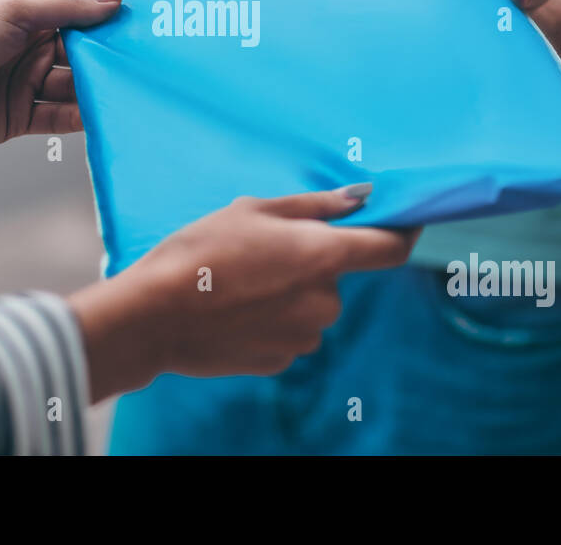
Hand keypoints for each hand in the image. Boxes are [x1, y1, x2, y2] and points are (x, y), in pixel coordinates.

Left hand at [0, 0, 127, 146]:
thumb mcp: (17, 10)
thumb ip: (69, 7)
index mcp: (31, 17)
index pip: (79, 20)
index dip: (105, 25)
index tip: (140, 29)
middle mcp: (31, 50)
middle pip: (82, 57)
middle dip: (108, 61)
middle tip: (142, 65)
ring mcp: (26, 85)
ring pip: (74, 90)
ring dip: (97, 92)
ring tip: (128, 93)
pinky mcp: (19, 118)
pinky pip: (59, 119)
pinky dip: (81, 119)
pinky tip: (102, 116)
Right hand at [68, 185, 419, 400]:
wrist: (154, 315)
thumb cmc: (200, 252)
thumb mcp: (253, 210)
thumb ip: (313, 207)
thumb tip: (360, 199)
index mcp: (322, 257)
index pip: (390, 248)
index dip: (403, 231)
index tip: (405, 221)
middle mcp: (324, 302)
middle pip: (334, 277)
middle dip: (307, 263)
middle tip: (260, 251)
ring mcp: (303, 337)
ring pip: (307, 306)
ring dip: (286, 293)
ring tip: (237, 282)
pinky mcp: (280, 362)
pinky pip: (286, 333)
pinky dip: (268, 319)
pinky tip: (232, 309)